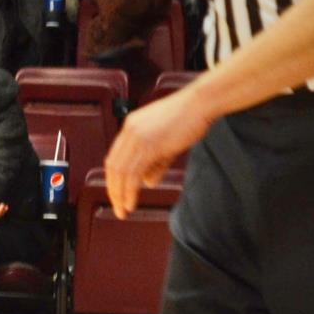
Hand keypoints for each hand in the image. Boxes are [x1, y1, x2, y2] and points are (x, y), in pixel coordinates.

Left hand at [104, 89, 214, 215]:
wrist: (200, 104)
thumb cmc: (188, 119)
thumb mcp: (167, 144)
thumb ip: (155, 163)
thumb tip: (147, 182)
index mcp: (130, 127)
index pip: (114, 158)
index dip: (113, 179)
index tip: (117, 194)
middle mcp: (129, 130)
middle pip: (113, 166)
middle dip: (113, 190)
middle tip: (118, 207)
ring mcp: (137, 136)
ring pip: (121, 171)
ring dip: (120, 194)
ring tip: (124, 209)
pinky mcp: (149, 144)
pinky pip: (133, 172)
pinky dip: (130, 190)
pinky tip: (132, 202)